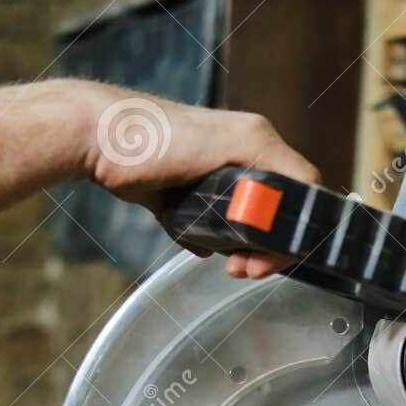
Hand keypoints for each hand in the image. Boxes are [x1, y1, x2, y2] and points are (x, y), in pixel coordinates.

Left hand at [76, 85, 320, 278]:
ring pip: (242, 225)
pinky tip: (199, 247)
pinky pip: (209, 227)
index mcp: (256, 142)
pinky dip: (209, 243)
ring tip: (228, 264)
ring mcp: (210, 178)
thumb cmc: (158, 137)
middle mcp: (238, 158)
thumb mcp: (233, 143)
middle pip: (273, 214)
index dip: (298, 229)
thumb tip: (308, 193)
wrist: (97, 140)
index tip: (274, 256)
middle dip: (265, 248)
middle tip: (246, 268)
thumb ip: (274, 164)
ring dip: (240, 250)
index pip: (301, 191)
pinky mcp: (183, 194)